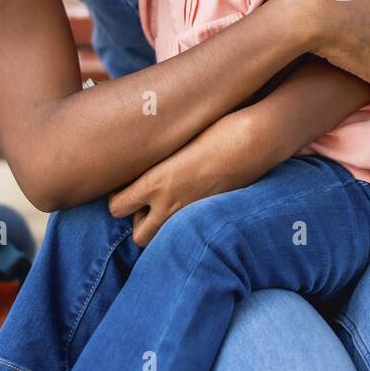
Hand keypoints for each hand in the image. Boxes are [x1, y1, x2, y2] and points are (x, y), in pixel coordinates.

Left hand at [108, 108, 272, 247]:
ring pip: (165, 242)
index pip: (116, 207)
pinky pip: (188, 232)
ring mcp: (192, 214)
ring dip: (162, 229)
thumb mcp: (176, 138)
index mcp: (155, 182)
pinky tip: (193, 204)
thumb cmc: (215, 128)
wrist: (252, 140)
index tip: (127, 188)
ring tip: (170, 208)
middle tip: (149, 204)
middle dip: (141, 222)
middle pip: (138, 236)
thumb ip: (157, 157)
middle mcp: (169, 204)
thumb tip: (143, 154)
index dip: (119, 199)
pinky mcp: (211, 216)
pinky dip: (185, 226)